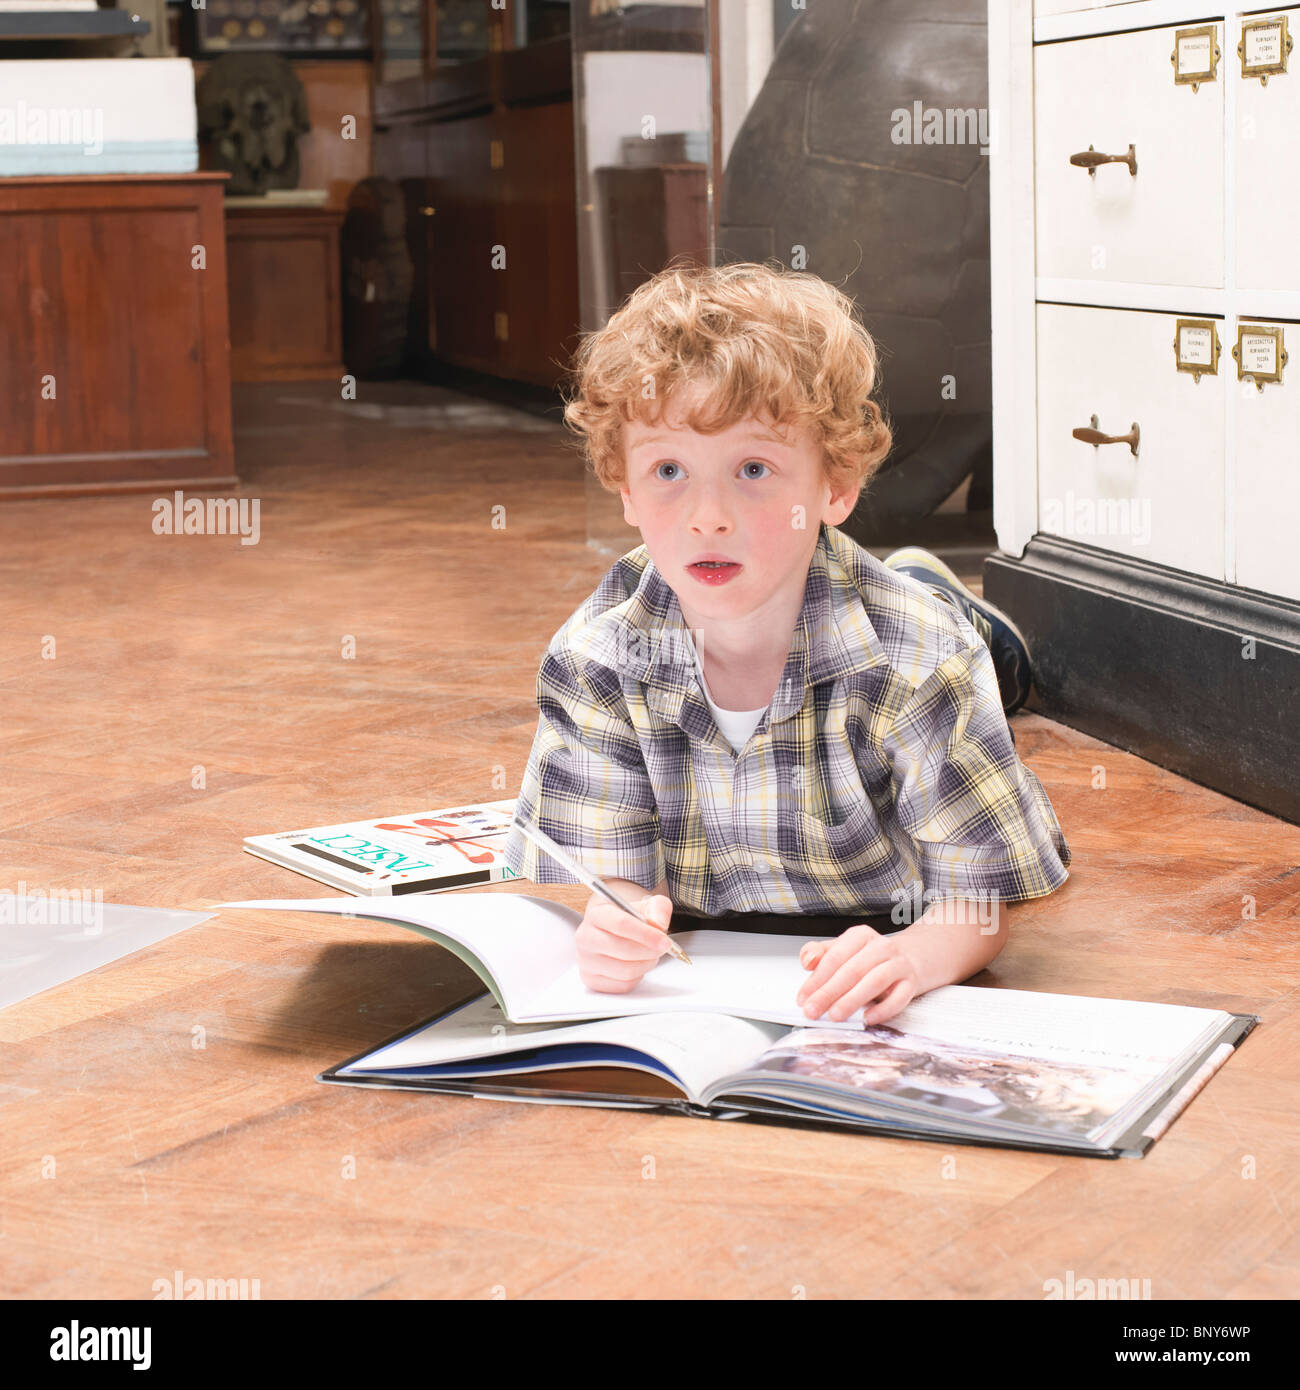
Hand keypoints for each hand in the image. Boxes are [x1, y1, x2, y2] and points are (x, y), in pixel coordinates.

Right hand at [576, 891, 673, 992]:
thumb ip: (658, 908)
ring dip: (646, 964)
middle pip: (624, 950)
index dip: (646, 934)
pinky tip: (637, 964)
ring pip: (626, 971)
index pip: (621, 924)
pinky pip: (623, 985)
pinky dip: (637, 976)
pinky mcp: (591, 980)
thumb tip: (658, 924)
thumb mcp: (647, 905)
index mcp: (597, 914)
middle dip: (650, 951)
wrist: (612, 930)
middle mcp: (586, 937)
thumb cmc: (629, 918)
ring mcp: (586, 961)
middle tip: (663, 948)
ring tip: (650, 954)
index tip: (665, 941)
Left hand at [795, 924, 922, 1025]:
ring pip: (874, 981)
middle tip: (813, 1010)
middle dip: (829, 993)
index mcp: (860, 936)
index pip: (835, 957)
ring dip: (852, 1000)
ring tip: (835, 1015)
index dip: (816, 979)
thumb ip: (820, 954)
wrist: (910, 959)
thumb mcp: (843, 950)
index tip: (803, 998)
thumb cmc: (869, 958)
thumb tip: (807, 961)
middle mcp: (881, 947)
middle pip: (852, 970)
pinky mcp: (911, 983)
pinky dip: (883, 1010)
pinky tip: (867, 1018)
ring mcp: (898, 964)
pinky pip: (899, 998)